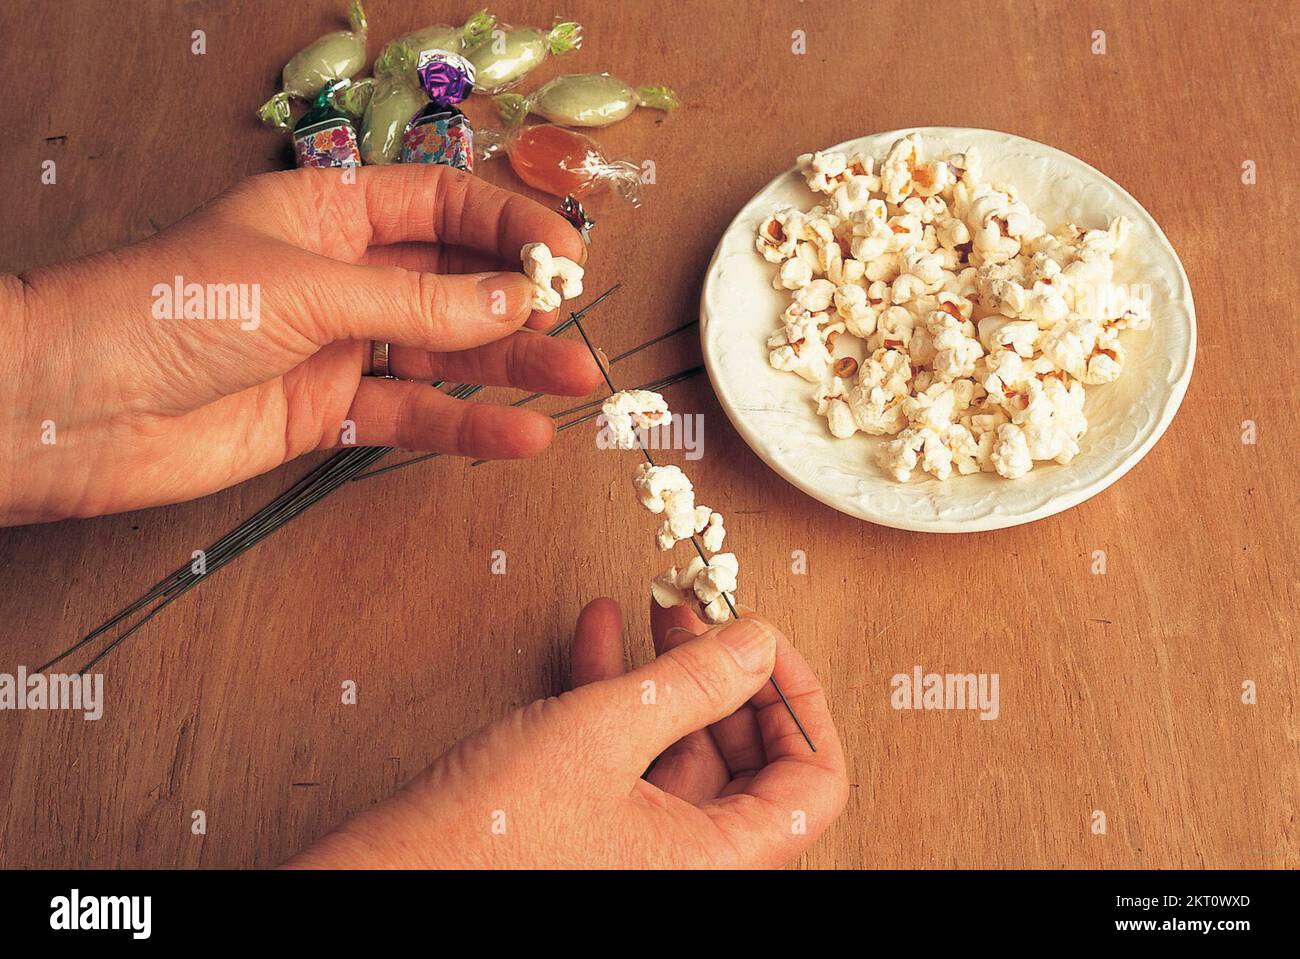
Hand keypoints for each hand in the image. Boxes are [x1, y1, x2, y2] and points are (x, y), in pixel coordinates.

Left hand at [0, 165, 600, 523]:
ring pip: (444, 351)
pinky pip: (413, 415)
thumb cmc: (167, 309)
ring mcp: (337, 346)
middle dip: (519, 298)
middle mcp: (340, 275)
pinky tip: (519, 435)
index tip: (566, 251)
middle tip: (576, 322)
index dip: (507, 222)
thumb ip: (419, 300)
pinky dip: (466, 426)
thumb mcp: (309, 288)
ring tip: (576, 380)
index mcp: (328, 211)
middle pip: (453, 280)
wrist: (75, 409)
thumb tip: (516, 299)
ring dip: (510, 365)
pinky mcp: (328, 413)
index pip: (441, 204)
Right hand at [287, 599, 848, 868]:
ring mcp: (642, 848)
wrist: (391, 883)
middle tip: (703, 612)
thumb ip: (691, 684)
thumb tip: (756, 644)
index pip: (812, 785)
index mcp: (717, 861)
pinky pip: (630, 757)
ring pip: (684, 749)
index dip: (800, 703)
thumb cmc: (487, 842)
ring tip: (653, 607)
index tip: (767, 643)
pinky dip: (620, 695)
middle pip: (749, 759)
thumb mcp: (601, 735)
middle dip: (727, 673)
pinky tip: (599, 637)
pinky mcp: (594, 828)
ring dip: (669, 672)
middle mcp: (689, 862)